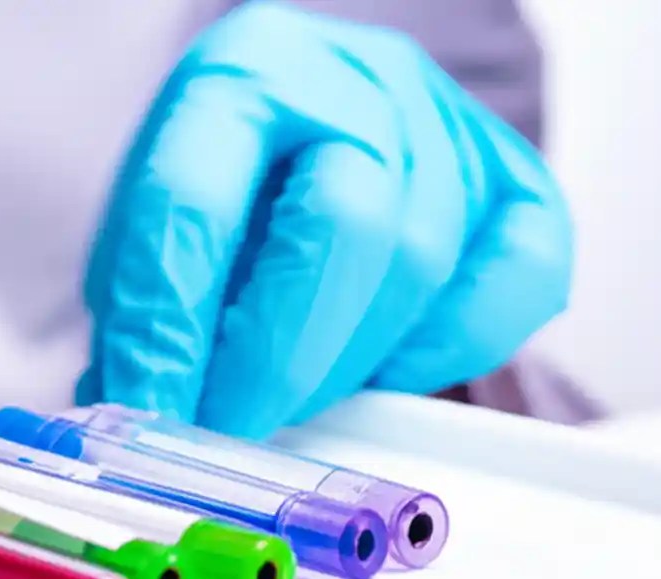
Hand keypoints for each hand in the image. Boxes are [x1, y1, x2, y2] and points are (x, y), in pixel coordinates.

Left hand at [79, 2, 571, 437]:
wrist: (314, 132)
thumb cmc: (231, 188)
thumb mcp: (157, 227)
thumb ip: (148, 308)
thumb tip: (141, 408)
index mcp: (244, 72)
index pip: (193, 198)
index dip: (167, 323)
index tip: (152, 409)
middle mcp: (356, 80)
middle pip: (340, 223)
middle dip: (276, 356)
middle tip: (233, 424)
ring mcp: (449, 125)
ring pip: (420, 263)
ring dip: (345, 364)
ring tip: (291, 394)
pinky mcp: (518, 181)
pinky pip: (517, 279)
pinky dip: (448, 349)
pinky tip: (386, 367)